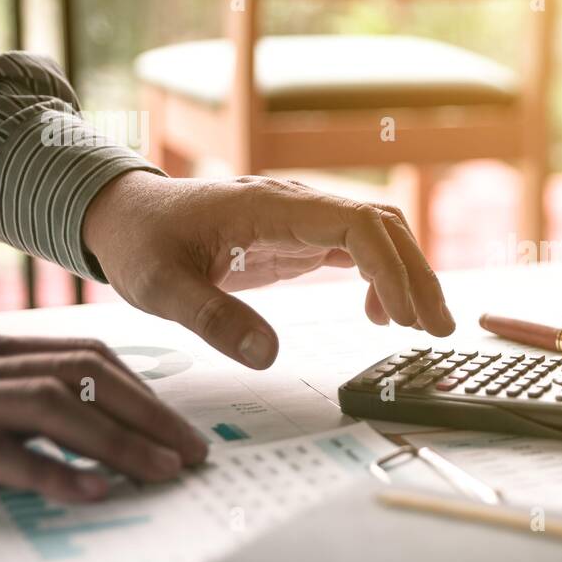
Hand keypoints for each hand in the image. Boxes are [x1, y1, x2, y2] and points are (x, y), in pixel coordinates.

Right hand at [0, 331, 207, 500]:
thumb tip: (64, 434)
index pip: (83, 356)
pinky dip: (49, 471)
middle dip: (150, 415)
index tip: (178, 423)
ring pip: (55, 407)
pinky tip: (90, 493)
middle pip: (85, 377)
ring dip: (120, 441)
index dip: (140, 389)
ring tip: (164, 472)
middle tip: (195, 452)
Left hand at [83, 172, 454, 368]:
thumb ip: (212, 319)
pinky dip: (382, 278)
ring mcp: (302, 218)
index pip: (356, 224)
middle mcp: (296, 204)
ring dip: (407, 275)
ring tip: (420, 327)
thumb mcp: (160, 287)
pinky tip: (380, 314)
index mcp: (270, 207)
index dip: (390, 269)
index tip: (404, 317)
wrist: (124, 215)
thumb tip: (268, 357)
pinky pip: (358, 248)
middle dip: (417, 274)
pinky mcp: (299, 236)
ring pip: (378, 235)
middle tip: (438, 330)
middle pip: (382, 226)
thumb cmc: (141, 242)